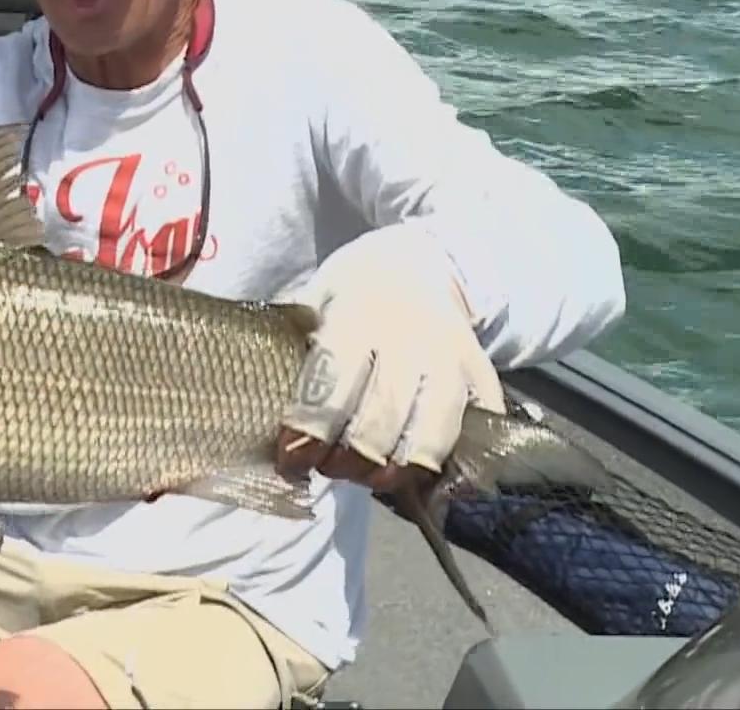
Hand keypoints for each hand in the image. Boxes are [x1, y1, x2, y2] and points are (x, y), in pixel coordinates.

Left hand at [275, 223, 506, 494]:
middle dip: (351, 461)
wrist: (421, 259)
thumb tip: (257, 399)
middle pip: (381, 420)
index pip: (331, 388)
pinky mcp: (482, 375)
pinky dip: (455, 465)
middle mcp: (410, 339)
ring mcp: (453, 359)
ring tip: (375, 479)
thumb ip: (297, 345)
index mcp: (357, 318)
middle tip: (331, 470)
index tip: (291, 461)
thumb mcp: (317, 298)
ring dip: (399, 470)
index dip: (309, 433)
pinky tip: (425, 480)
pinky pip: (477, 431)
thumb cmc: (354, 289)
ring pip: (433, 434)